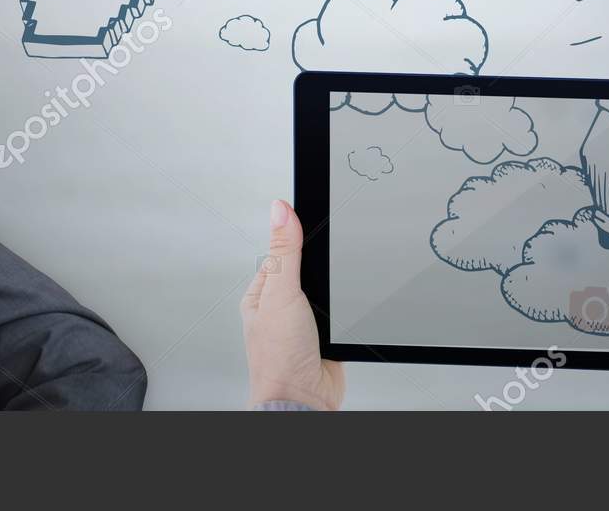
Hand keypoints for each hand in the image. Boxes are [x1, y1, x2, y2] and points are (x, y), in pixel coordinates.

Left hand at [240, 199, 344, 409]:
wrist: (304, 399)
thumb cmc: (279, 359)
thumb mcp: (281, 294)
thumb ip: (284, 252)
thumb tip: (281, 210)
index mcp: (262, 292)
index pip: (282, 250)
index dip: (299, 236)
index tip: (317, 220)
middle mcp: (281, 305)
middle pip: (309, 267)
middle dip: (322, 268)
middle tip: (325, 274)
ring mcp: (304, 319)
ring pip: (327, 287)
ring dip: (334, 291)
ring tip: (331, 301)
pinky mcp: (326, 332)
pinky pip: (341, 308)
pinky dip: (346, 309)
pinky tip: (342, 314)